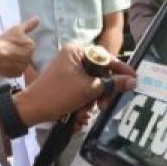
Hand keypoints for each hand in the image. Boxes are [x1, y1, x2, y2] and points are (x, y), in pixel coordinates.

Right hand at [0, 17, 38, 77]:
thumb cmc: (6, 41)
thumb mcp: (17, 29)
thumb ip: (29, 25)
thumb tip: (38, 19)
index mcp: (31, 47)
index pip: (27, 45)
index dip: (18, 44)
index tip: (11, 43)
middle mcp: (30, 58)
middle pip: (24, 55)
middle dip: (17, 53)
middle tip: (8, 50)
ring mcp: (23, 67)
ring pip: (20, 63)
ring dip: (14, 61)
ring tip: (5, 57)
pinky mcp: (17, 75)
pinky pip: (15, 71)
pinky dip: (11, 68)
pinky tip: (4, 64)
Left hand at [14, 43, 136, 126]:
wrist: (32, 109)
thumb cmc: (59, 94)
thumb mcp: (88, 89)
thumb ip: (112, 83)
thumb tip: (133, 81)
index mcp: (77, 51)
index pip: (106, 57)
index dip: (121, 69)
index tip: (135, 78)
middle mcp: (73, 57)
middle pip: (100, 72)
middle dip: (103, 91)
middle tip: (104, 105)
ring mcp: (69, 69)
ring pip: (92, 83)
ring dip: (92, 100)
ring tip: (85, 112)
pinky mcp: (66, 82)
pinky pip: (82, 89)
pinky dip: (83, 102)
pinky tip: (79, 114)